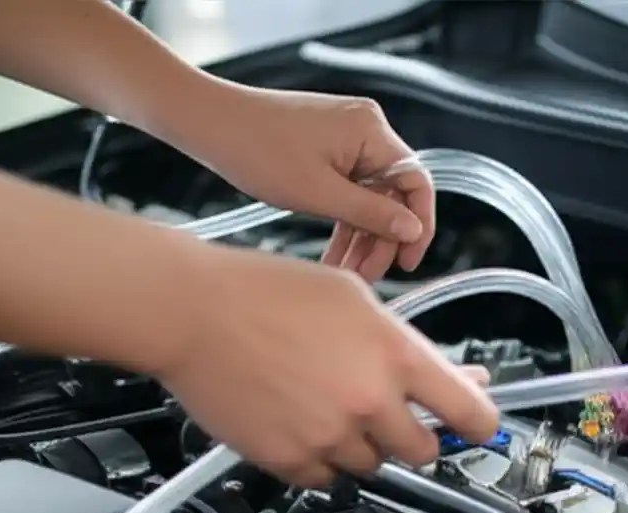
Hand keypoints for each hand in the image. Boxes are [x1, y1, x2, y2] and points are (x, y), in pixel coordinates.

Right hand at [157, 245, 497, 486]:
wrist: (193, 312)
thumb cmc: (269, 293)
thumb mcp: (358, 299)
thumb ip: (411, 346)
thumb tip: (461, 378)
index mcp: (397, 356)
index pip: (471, 413)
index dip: (480, 425)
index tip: (477, 428)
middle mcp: (370, 402)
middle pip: (424, 452)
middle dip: (412, 434)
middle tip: (387, 411)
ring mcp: (329, 435)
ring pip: (372, 466)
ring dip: (363, 446)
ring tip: (329, 405)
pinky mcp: (289, 460)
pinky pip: (326, 480)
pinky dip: (322, 461)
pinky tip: (304, 422)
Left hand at [183, 83, 433, 281]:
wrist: (208, 121)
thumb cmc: (256, 149)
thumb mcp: (318, 193)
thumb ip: (371, 213)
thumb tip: (412, 229)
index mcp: (371, 131)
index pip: (416, 183)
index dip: (419, 225)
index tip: (407, 260)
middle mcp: (366, 130)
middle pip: (392, 195)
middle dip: (380, 239)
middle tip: (367, 276)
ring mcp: (347, 139)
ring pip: (369, 199)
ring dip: (360, 237)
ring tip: (347, 273)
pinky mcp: (330, 149)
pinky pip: (349, 191)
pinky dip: (343, 222)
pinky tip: (335, 254)